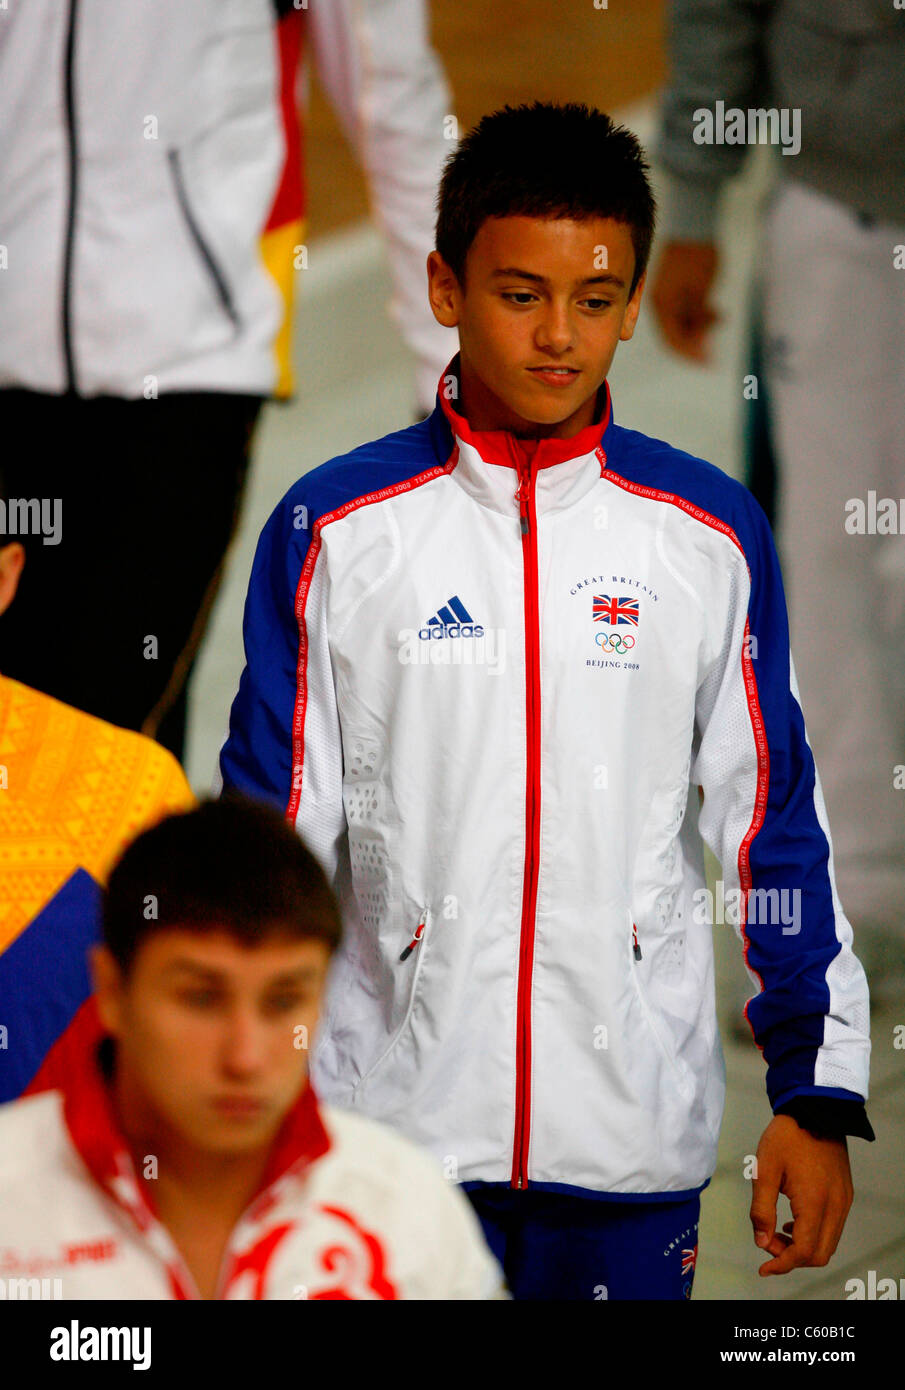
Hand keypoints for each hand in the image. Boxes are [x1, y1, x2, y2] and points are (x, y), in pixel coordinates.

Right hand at [649, 241, 720, 361]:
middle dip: (696, 341)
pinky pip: (685, 310)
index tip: (708, 363)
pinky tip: (714, 311)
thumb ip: (697, 319)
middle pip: (677, 334)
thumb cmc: (697, 257)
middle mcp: (662, 304)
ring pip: (682, 322)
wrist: (693, 226)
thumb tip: (697, 344)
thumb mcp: (700, 292)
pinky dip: (699, 315)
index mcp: (664, 306)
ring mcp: (667, 297)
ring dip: (700, 326)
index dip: (690, 354)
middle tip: (715, 342)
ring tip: (718, 318)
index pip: (674, 340)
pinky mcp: (675, 289)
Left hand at [750, 1115, 852, 1274]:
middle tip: (768, 1243)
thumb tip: (762, 1242)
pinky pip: (833, 1228)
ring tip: (778, 1232)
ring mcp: (844, 1201)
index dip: (782, 1264)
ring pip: (828, 1243)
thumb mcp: (764, 1170)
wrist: (815, 1109)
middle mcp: (835, 1206)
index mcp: (814, 1202)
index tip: (764, 1268)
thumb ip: (761, 1209)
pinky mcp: (845, 1194)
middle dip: (792, 1258)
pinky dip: (815, 1234)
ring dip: (804, 1247)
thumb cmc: (787, 1136)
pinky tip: (794, 1222)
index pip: (804, 1251)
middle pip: (819, 1254)